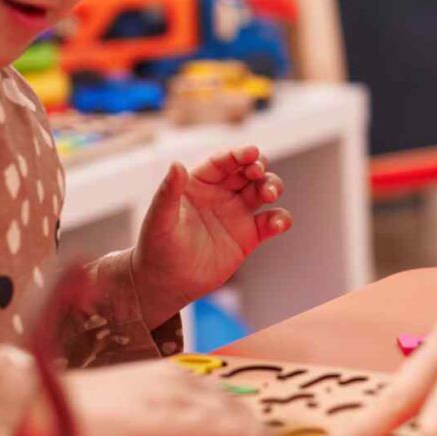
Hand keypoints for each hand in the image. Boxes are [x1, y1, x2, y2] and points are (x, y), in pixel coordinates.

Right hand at [12, 359, 266, 435]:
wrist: (44, 405)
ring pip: (231, 412)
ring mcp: (172, 396)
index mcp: (162, 372)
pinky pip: (222, 428)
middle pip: (229, 400)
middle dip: (253, 423)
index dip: (240, 412)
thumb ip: (149, 409)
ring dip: (255, 432)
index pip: (215, 391)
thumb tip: (164, 427)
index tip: (258, 430)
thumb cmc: (76, 410)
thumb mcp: (122, 403)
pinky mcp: (168, 418)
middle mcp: (173, 378)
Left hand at [130, 147, 289, 326]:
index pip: (223, 161)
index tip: (251, 152)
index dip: (238, 154)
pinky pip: (271, 222)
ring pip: (263, 190)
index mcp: (199, 182)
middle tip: (258, 174)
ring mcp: (237, 213)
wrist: (166, 283)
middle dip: (259, 167)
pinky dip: (280, 219)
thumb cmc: (157, 247)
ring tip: (269, 194)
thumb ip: (168, 192)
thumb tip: (176, 164)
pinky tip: (278, 224)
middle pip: (248, 171)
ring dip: (272, 186)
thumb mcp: (159, 219)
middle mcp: (221, 193)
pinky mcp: (249, 236)